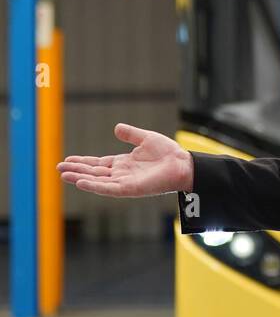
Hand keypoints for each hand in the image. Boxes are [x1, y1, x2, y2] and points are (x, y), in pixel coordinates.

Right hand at [57, 123, 193, 197]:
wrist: (183, 164)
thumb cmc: (168, 153)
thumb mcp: (146, 138)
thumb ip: (131, 134)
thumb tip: (116, 127)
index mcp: (124, 163)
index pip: (98, 163)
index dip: (83, 161)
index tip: (67, 159)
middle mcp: (121, 174)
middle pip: (94, 172)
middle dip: (76, 170)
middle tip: (59, 167)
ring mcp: (125, 182)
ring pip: (97, 181)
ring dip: (80, 178)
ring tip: (64, 174)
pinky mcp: (130, 189)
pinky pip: (108, 188)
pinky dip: (94, 186)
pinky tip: (81, 182)